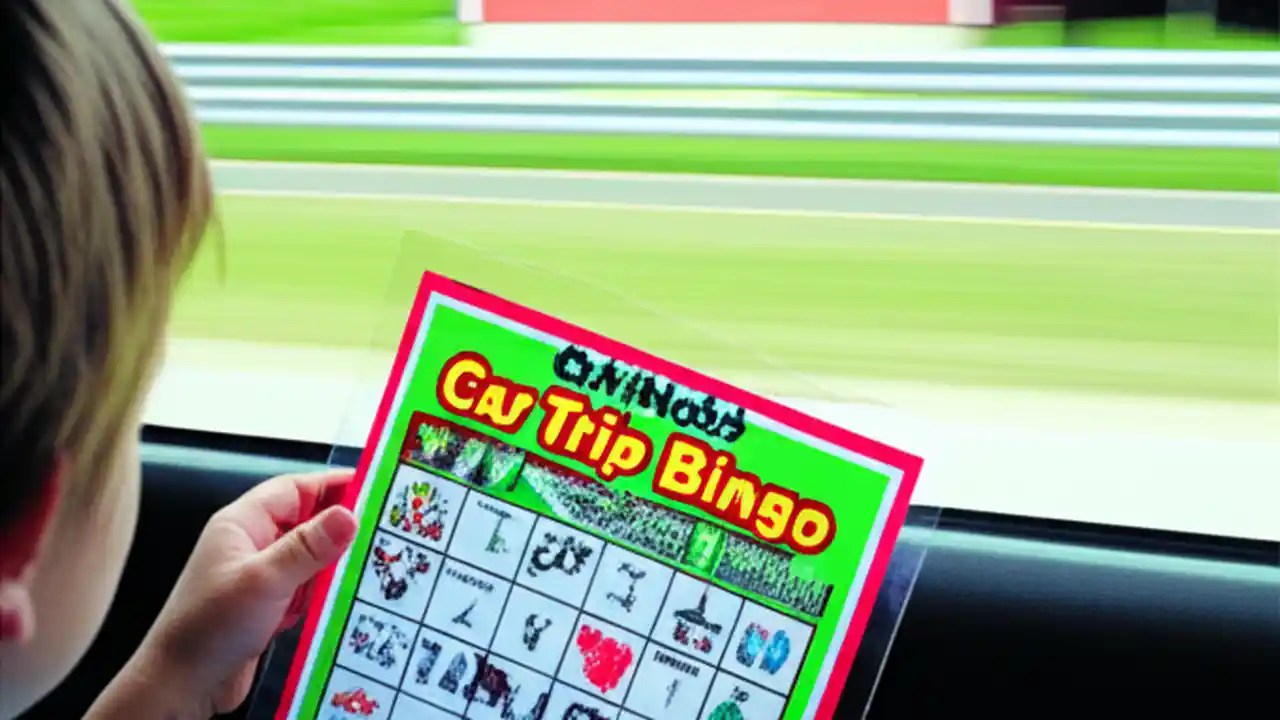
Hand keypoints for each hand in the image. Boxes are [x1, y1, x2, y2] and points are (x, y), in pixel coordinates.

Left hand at [89, 469, 357, 718]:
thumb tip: (348, 515)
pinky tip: (349, 598)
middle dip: (342, 527)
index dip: (334, 485)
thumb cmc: (208, 628)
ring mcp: (259, 577)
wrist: (180, 688)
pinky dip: (326, 592)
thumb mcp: (265, 581)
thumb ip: (308, 547)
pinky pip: (306, 589)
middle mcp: (251, 545)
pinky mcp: (268, 607)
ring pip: (310, 558)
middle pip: (306, 522)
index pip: (295, 489)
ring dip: (337, 563)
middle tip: (386, 530)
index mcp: (242, 524)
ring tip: (376, 564)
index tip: (375, 489)